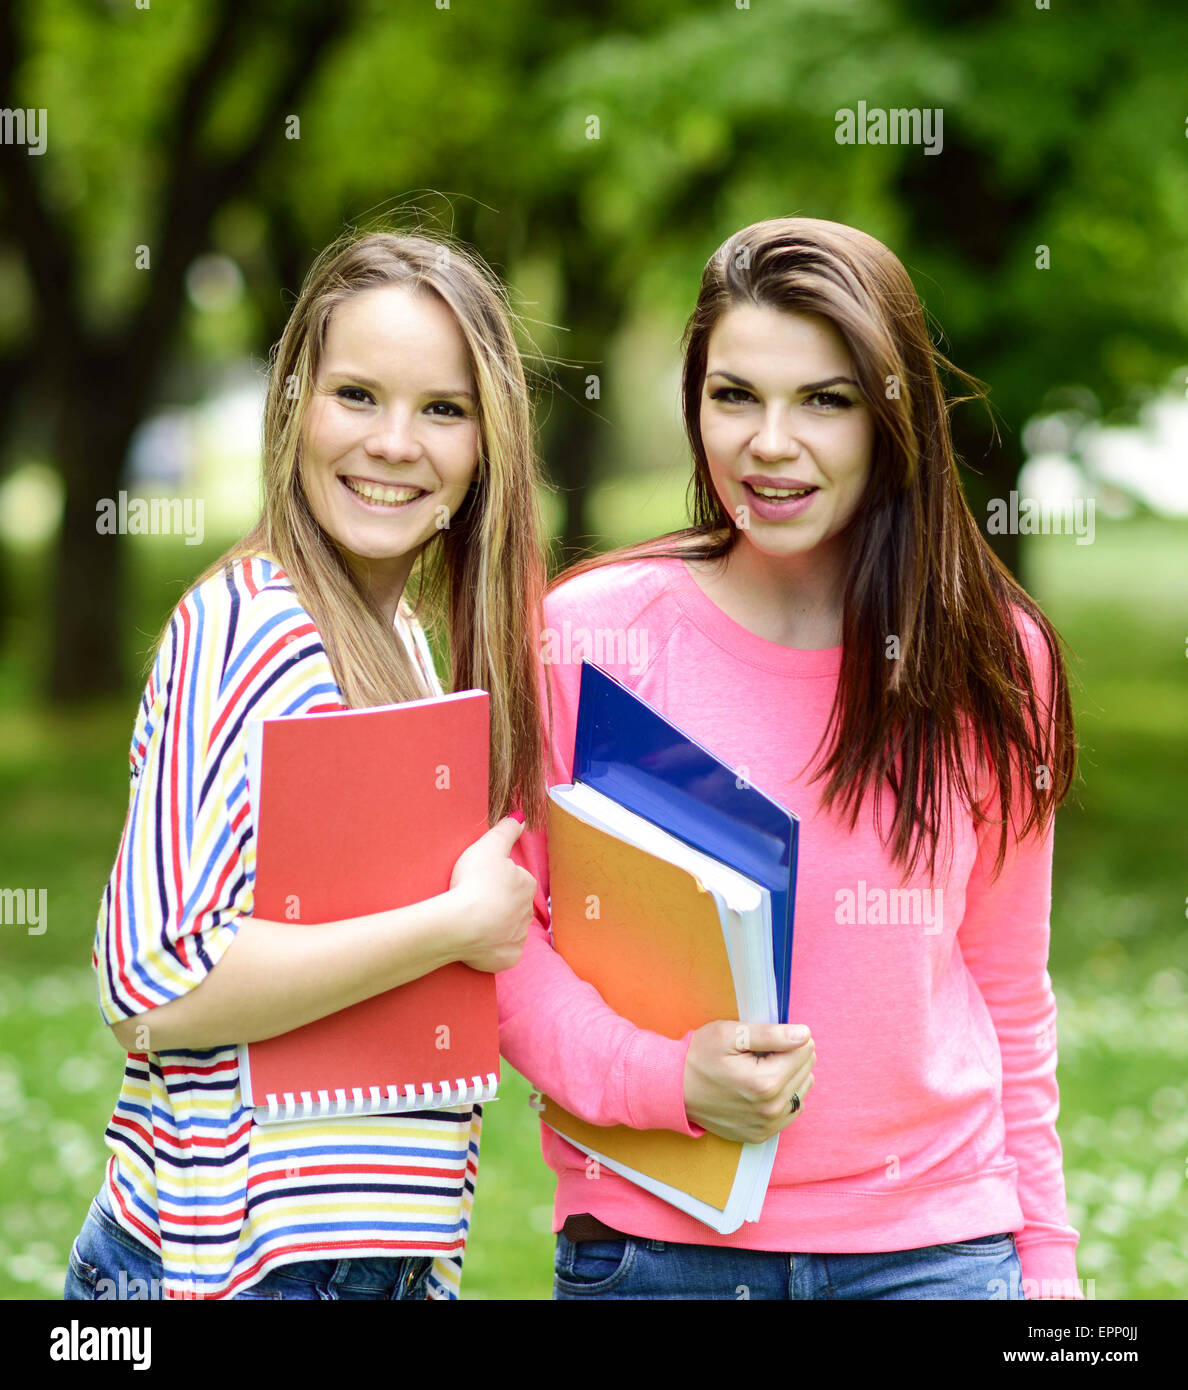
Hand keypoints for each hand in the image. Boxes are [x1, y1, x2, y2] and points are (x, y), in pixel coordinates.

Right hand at [448, 816, 536, 972]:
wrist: (461, 923)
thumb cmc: (474, 882)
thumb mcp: (488, 846)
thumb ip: (506, 830)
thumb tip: (522, 817)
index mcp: (526, 885)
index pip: (516, 880)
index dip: (496, 880)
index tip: (480, 881)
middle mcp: (528, 912)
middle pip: (513, 905)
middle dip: (498, 903)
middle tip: (474, 900)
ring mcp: (518, 937)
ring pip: (508, 928)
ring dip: (495, 926)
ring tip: (472, 921)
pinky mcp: (507, 958)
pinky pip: (501, 952)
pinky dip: (491, 948)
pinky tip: (476, 942)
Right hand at [683, 1020, 814, 1143]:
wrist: (674, 1089)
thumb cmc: (700, 1057)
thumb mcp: (731, 1035)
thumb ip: (771, 1034)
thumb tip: (805, 1034)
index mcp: (765, 1083)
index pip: (805, 1050)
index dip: (789, 1037)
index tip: (766, 1038)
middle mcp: (771, 1110)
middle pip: (807, 1071)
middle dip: (791, 1055)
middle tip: (761, 1052)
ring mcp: (767, 1126)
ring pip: (802, 1091)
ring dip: (789, 1076)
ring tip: (761, 1068)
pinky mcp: (761, 1135)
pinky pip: (791, 1111)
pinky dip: (783, 1096)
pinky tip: (762, 1087)